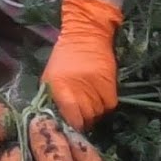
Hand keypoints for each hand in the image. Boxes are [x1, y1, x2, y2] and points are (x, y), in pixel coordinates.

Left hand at [40, 0, 123, 130]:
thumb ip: (53, 98)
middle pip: (86, 117)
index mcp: (59, 86)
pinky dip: (106, 105)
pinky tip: (101, 98)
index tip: (73, 126)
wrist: (86, 34)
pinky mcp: (110, 81)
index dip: (73, 125)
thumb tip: (60, 120)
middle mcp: (77, 87)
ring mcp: (95, 84)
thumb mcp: (50, 76)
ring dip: (95, 112)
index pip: (69, 116)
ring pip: (99, 112)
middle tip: (83, 116)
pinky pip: (111, 105)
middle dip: (84, 120)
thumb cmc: (64, 57)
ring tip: (91, 103)